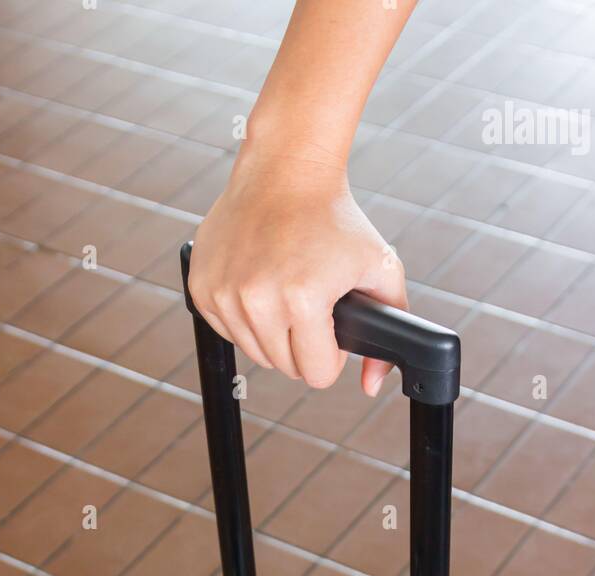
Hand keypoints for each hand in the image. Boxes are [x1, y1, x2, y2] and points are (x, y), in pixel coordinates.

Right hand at [188, 150, 406, 395]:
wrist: (286, 170)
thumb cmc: (336, 218)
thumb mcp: (381, 268)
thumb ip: (392, 327)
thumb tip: (371, 386)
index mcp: (302, 299)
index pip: (317, 374)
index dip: (330, 356)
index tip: (331, 329)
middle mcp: (257, 300)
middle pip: (285, 367)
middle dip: (302, 346)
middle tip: (311, 306)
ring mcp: (224, 293)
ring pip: (255, 353)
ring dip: (273, 334)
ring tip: (286, 292)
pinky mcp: (201, 287)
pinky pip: (227, 331)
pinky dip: (245, 318)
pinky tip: (260, 284)